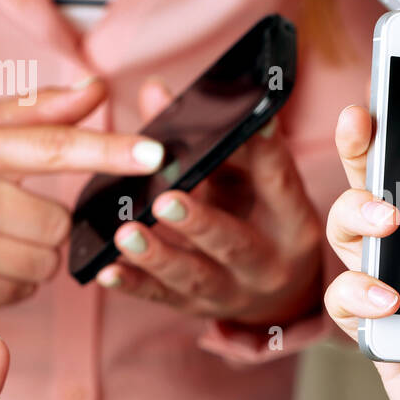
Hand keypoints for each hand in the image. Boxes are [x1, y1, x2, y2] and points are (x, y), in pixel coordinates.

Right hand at [0, 79, 163, 320]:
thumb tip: (98, 89)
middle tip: (7, 216)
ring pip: (48, 261)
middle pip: (59, 222)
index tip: (155, 152)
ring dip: (34, 255)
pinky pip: (26, 290)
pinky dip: (13, 281)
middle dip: (47, 224)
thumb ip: (40, 111)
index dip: (111, 151)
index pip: (55, 147)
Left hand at [94, 80, 323, 326]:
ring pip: (196, 277)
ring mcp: (233, 291)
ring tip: (127, 234)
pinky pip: (163, 298)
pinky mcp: (197, 308)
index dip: (267, 153)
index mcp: (293, 222)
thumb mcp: (255, 179)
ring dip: (159, 257)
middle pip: (236, 243)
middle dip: (201, 223)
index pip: (281, 184)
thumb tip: (155, 91)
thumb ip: (213, 139)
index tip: (254, 124)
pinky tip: (106, 271)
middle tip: (165, 200)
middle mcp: (269, 263)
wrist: (280, 294)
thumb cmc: (263, 218)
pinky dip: (133, 285)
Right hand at [324, 104, 399, 399]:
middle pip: (383, 181)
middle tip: (366, 110)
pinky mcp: (375, 332)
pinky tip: (389, 299)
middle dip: (369, 143)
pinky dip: (360, 292)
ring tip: (390, 210)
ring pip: (349, 228)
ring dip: (358, 208)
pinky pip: (346, 299)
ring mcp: (395, 286)